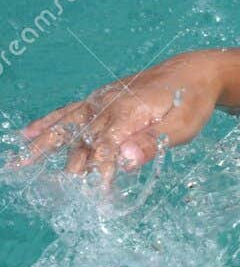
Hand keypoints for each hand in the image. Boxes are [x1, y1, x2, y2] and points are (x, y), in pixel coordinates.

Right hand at [11, 53, 219, 186]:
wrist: (193, 72)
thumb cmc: (190, 101)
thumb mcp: (183, 126)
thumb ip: (153, 143)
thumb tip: (125, 161)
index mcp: (128, 114)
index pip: (106, 149)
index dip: (99, 172)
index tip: (96, 195)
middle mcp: (108, 105)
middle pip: (82, 141)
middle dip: (70, 168)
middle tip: (58, 194)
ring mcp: (101, 100)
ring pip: (67, 125)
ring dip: (43, 146)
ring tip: (20, 164)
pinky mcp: (101, 98)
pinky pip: (69, 110)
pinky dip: (48, 122)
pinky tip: (28, 133)